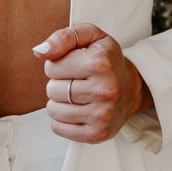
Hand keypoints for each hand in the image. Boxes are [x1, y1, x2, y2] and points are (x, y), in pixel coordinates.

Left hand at [32, 22, 153, 143]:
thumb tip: (39, 51)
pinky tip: (77, 110)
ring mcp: (102, 116)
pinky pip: (58, 128)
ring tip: (77, 96)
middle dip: (59, 84)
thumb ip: (63, 37)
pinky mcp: (97, 134)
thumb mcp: (90, 36)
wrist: (132, 88)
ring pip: (53, 110)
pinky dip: (62, 120)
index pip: (51, 68)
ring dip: (59, 102)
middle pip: (52, 90)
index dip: (57, 65)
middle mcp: (103, 91)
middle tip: (77, 81)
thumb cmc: (106, 59)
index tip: (73, 65)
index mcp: (99, 64)